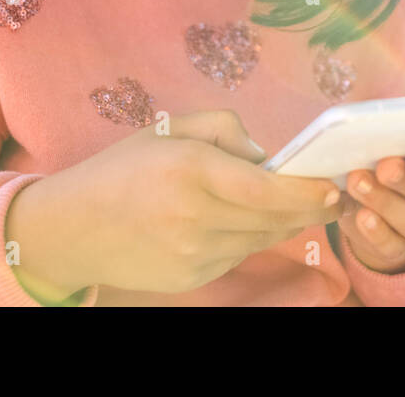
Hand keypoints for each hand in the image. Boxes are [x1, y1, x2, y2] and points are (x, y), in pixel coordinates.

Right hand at [5, 110, 342, 300]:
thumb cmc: (123, 170)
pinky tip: (249, 223)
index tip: (331, 185)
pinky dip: (251, 238)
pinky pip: (237, 255)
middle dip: (309, 208)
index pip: (264, 187)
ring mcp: (192, 253)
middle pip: (272, 217)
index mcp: (190, 170)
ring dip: (284, 223)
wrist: (71, 229)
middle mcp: (193, 215)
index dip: (304, 190)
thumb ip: (225, 129)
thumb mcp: (170, 129)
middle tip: (333, 197)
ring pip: (260, 239)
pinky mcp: (190, 277)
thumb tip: (266, 154)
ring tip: (300, 207)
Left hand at [339, 144, 404, 273]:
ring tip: (358, 182)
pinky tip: (361, 217)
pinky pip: (394, 246)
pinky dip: (376, 233)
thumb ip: (394, 137)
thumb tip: (367, 128)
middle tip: (383, 168)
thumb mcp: (403, 146)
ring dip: (384, 202)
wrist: (384, 204)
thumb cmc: (397, 161)